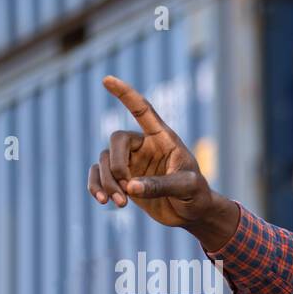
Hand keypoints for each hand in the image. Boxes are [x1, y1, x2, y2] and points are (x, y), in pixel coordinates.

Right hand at [86, 75, 237, 247]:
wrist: (192, 214)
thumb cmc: (197, 195)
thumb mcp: (186, 188)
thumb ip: (161, 185)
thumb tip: (129, 187)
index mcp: (163, 139)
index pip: (143, 111)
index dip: (126, 94)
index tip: (107, 79)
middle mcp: (144, 146)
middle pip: (117, 140)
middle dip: (116, 165)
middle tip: (127, 188)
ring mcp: (131, 162)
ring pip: (105, 160)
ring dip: (107, 182)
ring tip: (121, 204)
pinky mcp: (122, 179)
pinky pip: (98, 175)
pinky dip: (96, 186)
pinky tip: (101, 200)